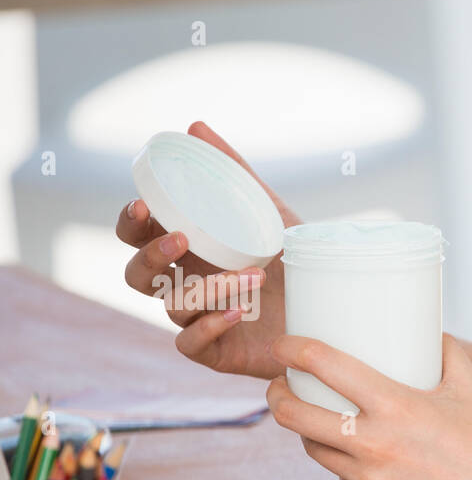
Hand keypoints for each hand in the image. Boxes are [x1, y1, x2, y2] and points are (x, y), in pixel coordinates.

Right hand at [116, 121, 300, 378]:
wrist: (334, 314)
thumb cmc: (297, 263)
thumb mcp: (271, 214)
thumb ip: (235, 174)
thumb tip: (195, 126)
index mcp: (190, 251)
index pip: (138, 236)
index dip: (130, 223)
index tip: (144, 205)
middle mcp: (187, 285)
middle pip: (136, 275)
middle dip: (149, 255)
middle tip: (180, 238)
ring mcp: (200, 319)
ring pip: (172, 305)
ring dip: (208, 287)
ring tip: (252, 275)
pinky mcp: (217, 353)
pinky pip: (190, 342)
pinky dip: (209, 325)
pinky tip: (240, 311)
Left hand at [265, 334, 471, 479]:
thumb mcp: (471, 386)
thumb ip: (443, 350)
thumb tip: (425, 327)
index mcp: (395, 406)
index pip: (324, 365)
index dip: (292, 349)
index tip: (284, 345)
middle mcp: (375, 446)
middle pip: (295, 416)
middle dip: (279, 398)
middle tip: (282, 389)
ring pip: (319, 454)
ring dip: (314, 437)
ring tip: (322, 425)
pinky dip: (353, 476)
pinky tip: (367, 468)